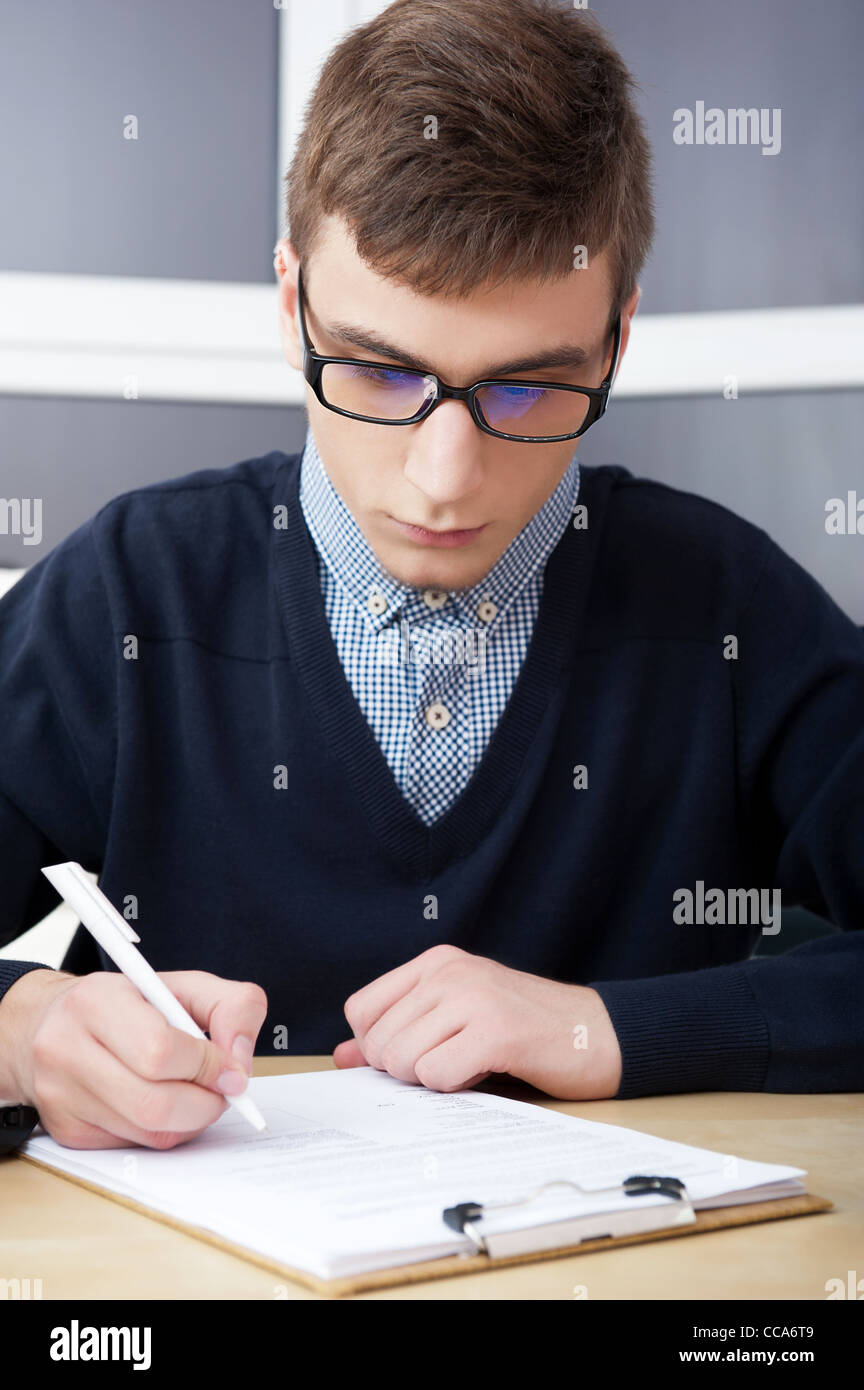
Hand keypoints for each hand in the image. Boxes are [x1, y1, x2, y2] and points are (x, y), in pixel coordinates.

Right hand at [0, 968, 266, 1149]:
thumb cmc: (126, 1004)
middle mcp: (67, 1050)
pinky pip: (135, 1145)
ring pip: (150, 1132)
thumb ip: (231, 1007)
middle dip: (206, 1103)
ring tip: (194, 1091)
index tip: (231, 1068)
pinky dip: (163, 1129)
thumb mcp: (184, 986)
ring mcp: (62, 1096)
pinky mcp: (67, 1131)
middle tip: (221, 1090)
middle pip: (156, 1104)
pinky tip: (160, 1101)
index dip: (208, 1066)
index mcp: (96, 1002)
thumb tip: (240, 1063)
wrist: (48, 1024)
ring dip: (190, 1119)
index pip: (161, 1051)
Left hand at [333, 945, 621, 1098]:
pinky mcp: (497, 1031)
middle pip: (378, 1042)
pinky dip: (453, 1087)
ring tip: (469, 1065)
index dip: (375, 1046)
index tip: (414, 1054)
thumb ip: (398, 1032)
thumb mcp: (456, 1020)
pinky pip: (436, 1075)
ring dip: (430, 1080)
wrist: (599, 1034)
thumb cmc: (525, 1030)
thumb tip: (341, 1056)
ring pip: (402, 1060)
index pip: (361, 1009)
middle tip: (450, 1064)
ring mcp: (473, 997)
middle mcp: (450, 970)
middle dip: (404, 1070)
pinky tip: (484, 1071)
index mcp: (436, 962)